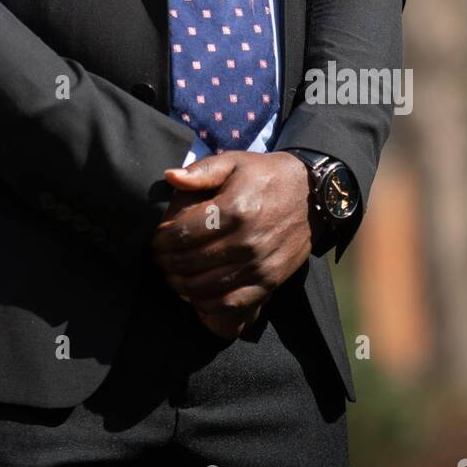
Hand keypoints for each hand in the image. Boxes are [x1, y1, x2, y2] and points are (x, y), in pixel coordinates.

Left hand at [150, 151, 312, 339]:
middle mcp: (246, 240)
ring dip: (182, 285)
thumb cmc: (265, 176)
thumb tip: (170, 177)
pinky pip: (232, 303)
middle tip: (159, 260)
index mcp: (234, 209)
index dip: (162, 241)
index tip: (155, 241)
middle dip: (167, 263)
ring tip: (173, 276)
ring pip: (207, 286)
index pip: (183, 234)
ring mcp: (259, 264)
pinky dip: (208, 304)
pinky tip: (196, 294)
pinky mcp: (270, 281)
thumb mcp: (233, 162)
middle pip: (191, 262)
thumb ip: (201, 171)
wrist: (311, 194)